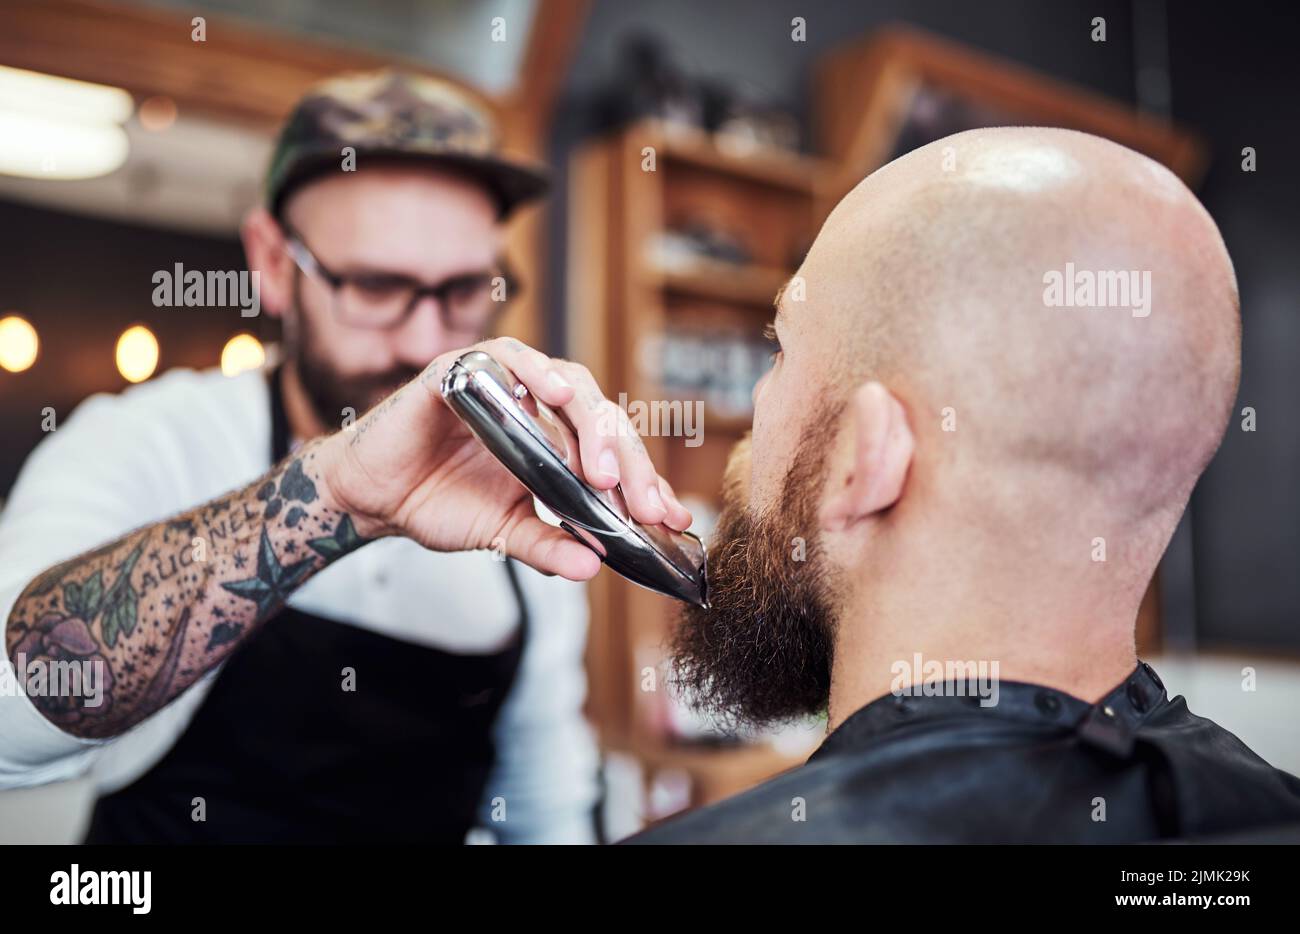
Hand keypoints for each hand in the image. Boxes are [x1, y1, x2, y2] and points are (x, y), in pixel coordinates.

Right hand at [317, 337, 692, 580]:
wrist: (373, 497)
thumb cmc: (437, 503)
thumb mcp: (503, 533)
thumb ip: (548, 546)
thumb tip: (590, 568)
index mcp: (557, 442)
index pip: (615, 453)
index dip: (646, 481)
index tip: (670, 517)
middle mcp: (539, 408)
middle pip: (602, 419)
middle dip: (628, 464)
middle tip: (640, 504)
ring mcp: (505, 385)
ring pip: (568, 384)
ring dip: (590, 425)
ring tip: (601, 469)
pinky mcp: (465, 370)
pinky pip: (505, 355)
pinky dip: (532, 369)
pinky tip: (551, 393)